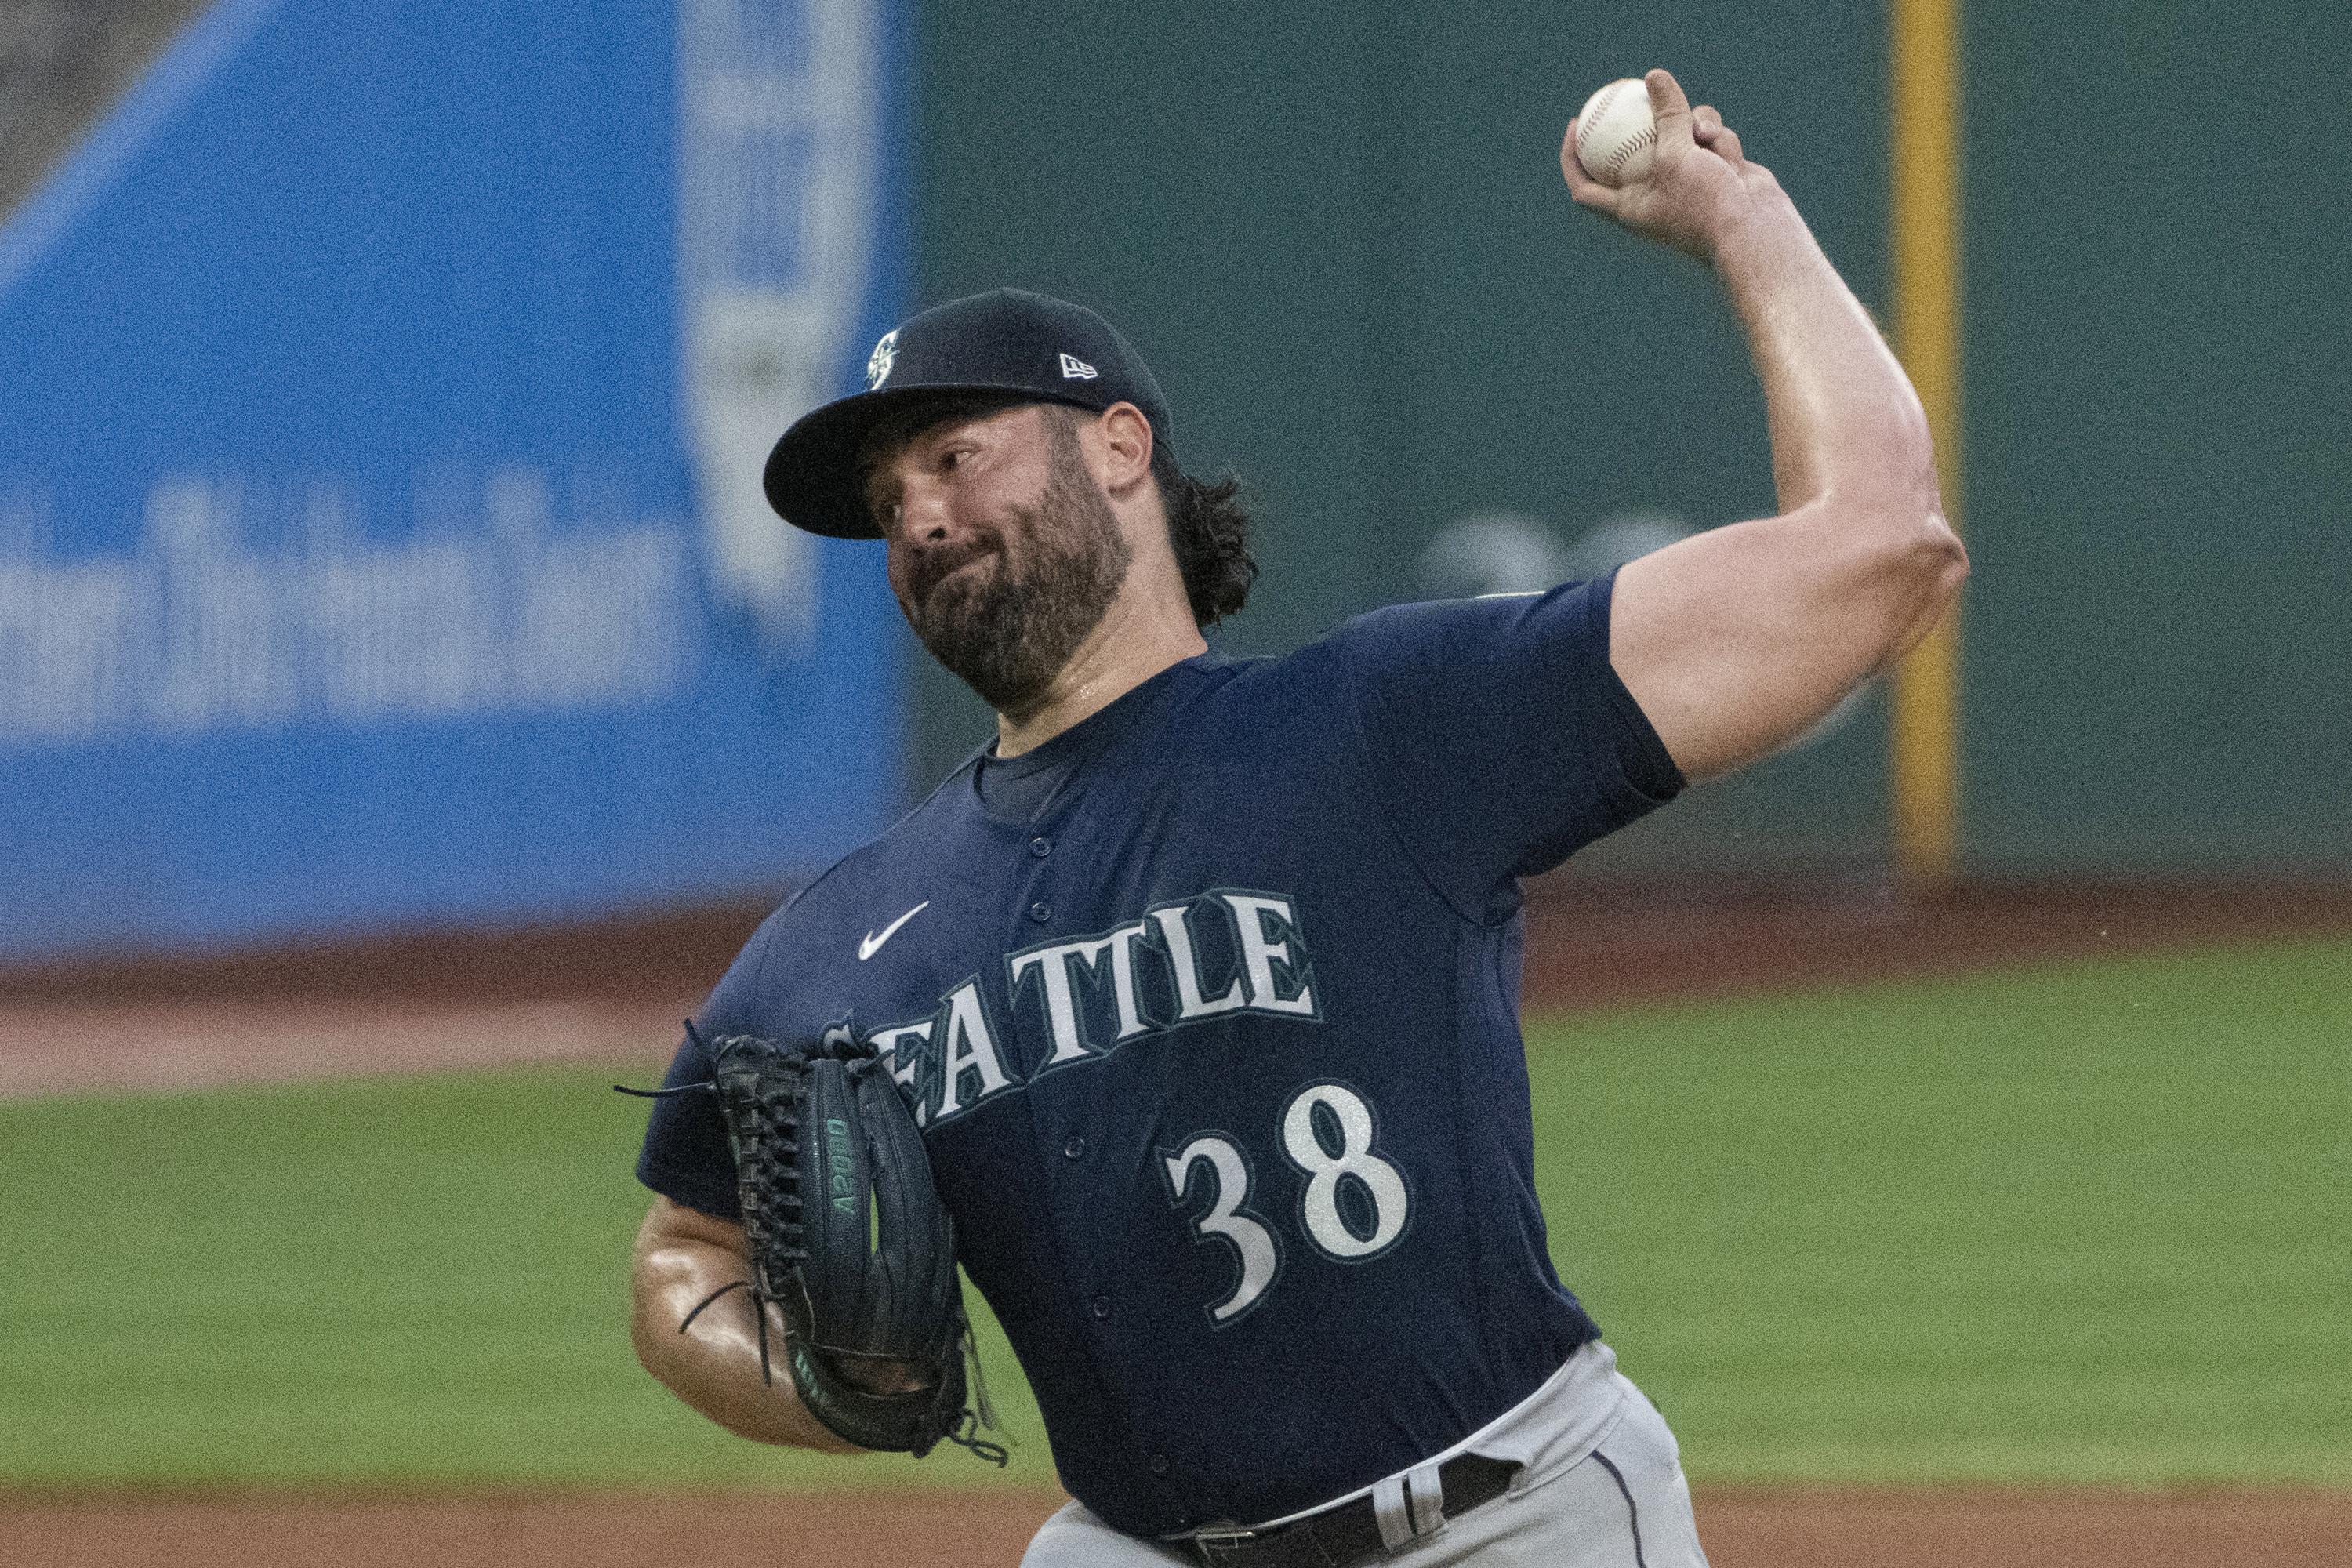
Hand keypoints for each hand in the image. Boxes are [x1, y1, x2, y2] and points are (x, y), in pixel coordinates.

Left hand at [1560, 69, 1777, 263]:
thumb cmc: (1706, 204)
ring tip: (1704, 136)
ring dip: (1693, 126)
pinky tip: (1731, 157)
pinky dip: (1720, 142)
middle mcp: (1654, 195)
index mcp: (1630, 206)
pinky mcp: (1715, 171)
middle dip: (1640, 119)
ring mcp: (1686, 182)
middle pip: (1635, 148)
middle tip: (1630, 88)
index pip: (1585, 187)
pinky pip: (1710, 139)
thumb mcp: (1677, 154)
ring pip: (1680, 133)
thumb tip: (1653, 75)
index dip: (1572, 158)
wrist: (1755, 230)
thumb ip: (1665, 114)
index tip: (1575, 124)